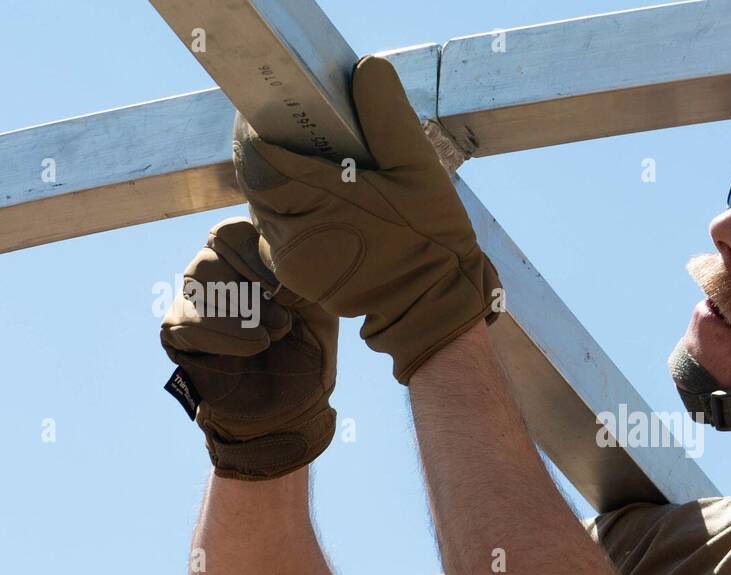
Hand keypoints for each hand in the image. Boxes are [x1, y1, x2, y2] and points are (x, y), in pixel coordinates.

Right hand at [160, 218, 338, 480]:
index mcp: (250, 258)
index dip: (261, 248)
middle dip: (257, 280)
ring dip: (244, 308)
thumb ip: (300, 269)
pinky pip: (186, 319)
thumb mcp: (319, 306)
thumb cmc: (309, 353)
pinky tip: (256, 345)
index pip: (238, 227)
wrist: (295, 409)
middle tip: (286, 318)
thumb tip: (273, 238)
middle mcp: (219, 270)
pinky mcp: (179, 331)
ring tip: (274, 336)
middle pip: (216, 244)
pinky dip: (225, 333)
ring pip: (199, 278)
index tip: (290, 286)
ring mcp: (195, 299)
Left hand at [231, 54, 501, 384]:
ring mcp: (290, 259)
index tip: (277, 111)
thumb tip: (363, 70)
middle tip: (303, 140)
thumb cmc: (431, 240)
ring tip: (320, 175)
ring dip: (280, 185)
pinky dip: (291, 214)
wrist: (433, 305)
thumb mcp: (421, 170)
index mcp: (319, 201)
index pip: (256, 154)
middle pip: (254, 178)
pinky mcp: (295, 276)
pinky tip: (327, 209)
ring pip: (261, 205)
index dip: (257, 128)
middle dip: (271, 153)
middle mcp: (292, 234)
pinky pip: (276, 232)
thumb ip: (388, 117)